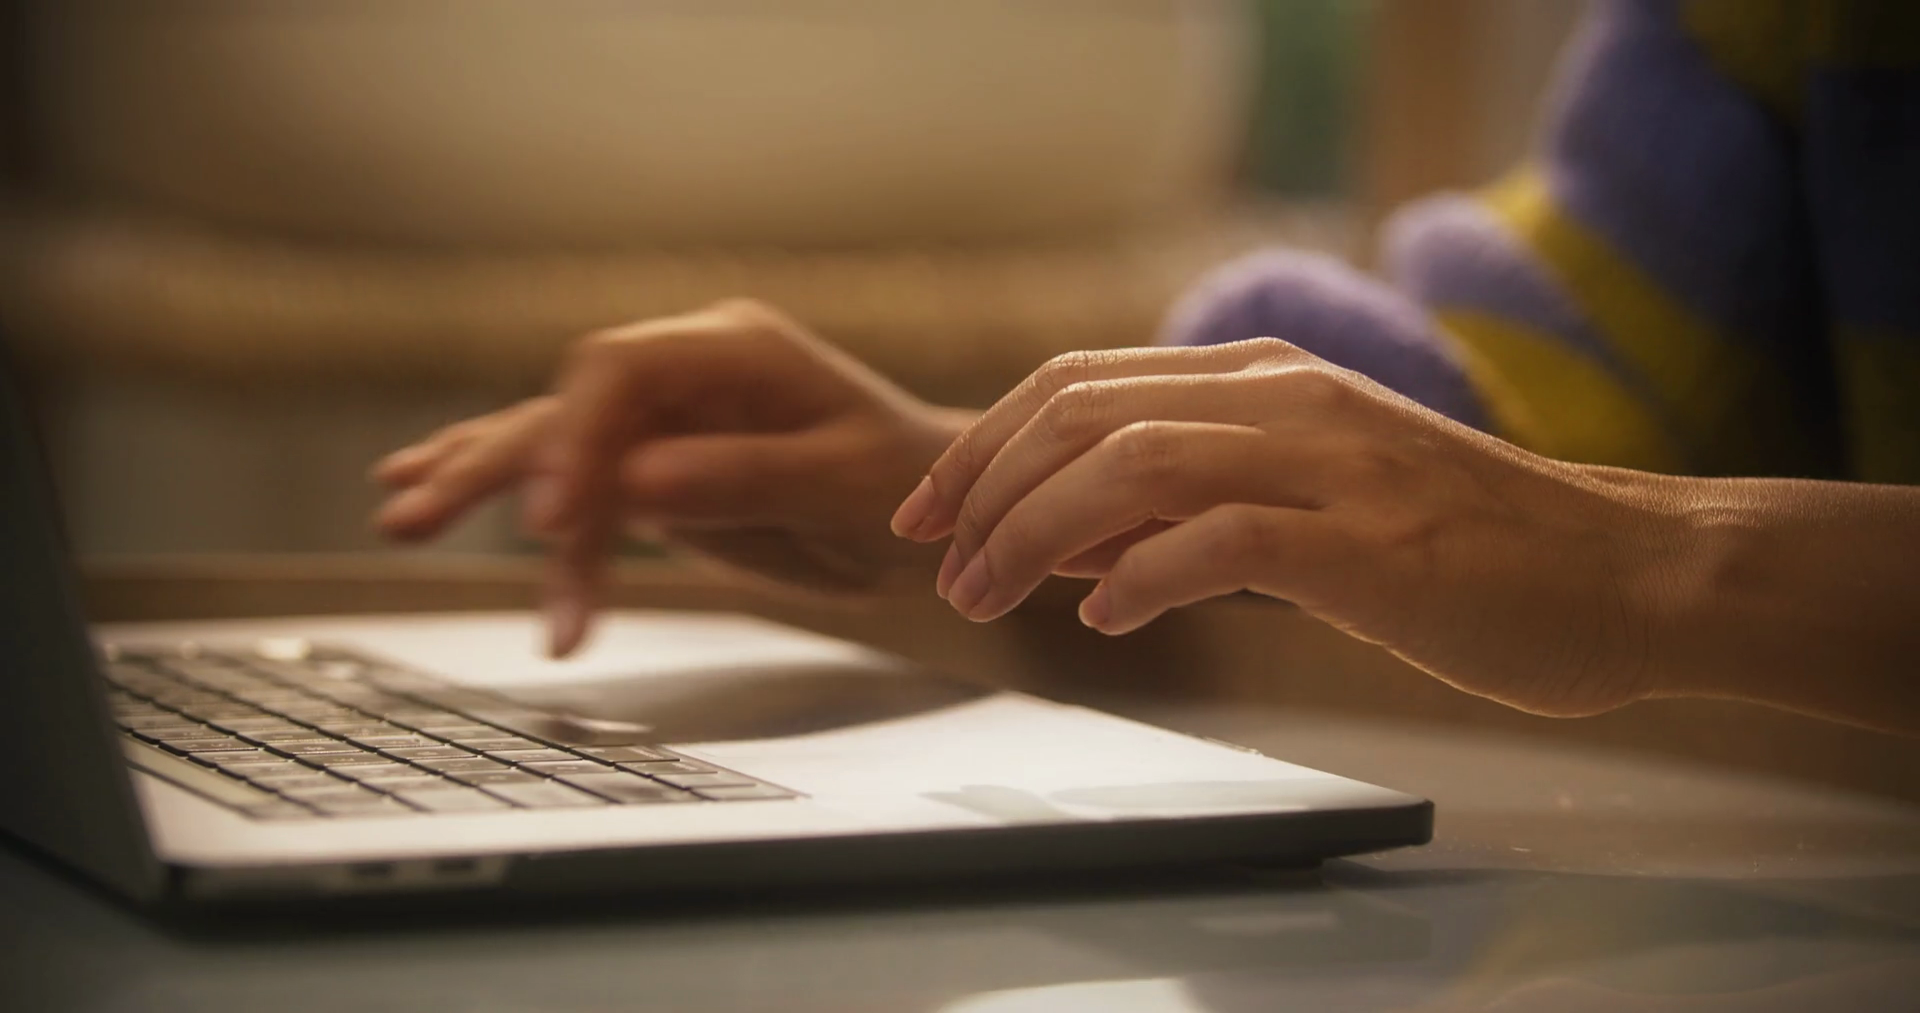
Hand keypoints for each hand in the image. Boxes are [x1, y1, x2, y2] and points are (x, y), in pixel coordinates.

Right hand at [374, 299, 967, 656]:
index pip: (621, 371)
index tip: (552, 517)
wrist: (932, 523)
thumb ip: (744, 479)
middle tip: (421, 518)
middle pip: (570, 406)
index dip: (575, 437)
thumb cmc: (906, 491)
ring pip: (555, 445)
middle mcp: (685, 372)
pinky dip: (506, 497)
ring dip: (481, 487)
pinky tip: (422, 489)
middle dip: (499, 465)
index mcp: (734, 350)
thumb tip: (638, 482)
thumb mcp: (843, 486)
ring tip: (400, 522)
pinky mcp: (651, 469)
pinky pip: (569, 481)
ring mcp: (663, 420)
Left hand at [889, 339, 1683, 717]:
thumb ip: (1193, 505)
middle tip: (940, 565)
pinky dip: (1141, 575)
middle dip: (987, 490)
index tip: (931, 511)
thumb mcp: (1309, 497)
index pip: (1079, 384)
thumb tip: (1069, 540)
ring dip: (1035, 532)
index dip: (986, 444)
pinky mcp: (1370, 543)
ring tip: (988, 595)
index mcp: (1264, 378)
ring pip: (1134, 463)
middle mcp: (1286, 399)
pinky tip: (1103, 617)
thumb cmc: (1463, 547)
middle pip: (1084, 413)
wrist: (1625, 571)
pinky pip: (1224, 540)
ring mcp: (1331, 463)